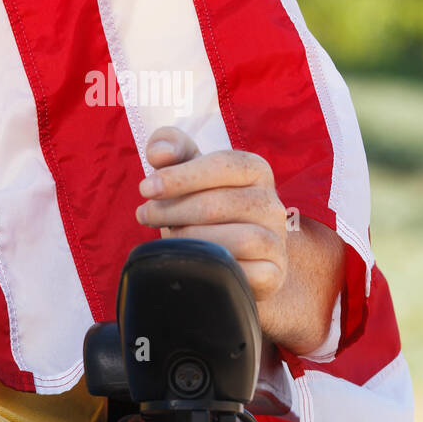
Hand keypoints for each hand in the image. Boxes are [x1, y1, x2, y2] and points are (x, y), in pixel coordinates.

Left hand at [135, 126, 288, 303]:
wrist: (228, 249)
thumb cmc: (199, 199)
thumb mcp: (184, 168)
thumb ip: (169, 147)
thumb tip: (159, 152)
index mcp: (255, 169)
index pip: (222, 164)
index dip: (180, 176)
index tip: (146, 189)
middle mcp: (271, 203)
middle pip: (219, 204)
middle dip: (173, 210)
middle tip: (146, 214)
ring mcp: (277, 240)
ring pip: (236, 240)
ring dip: (191, 239)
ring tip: (168, 236)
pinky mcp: (274, 273)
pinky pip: (247, 274)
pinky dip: (214, 268)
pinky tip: (193, 261)